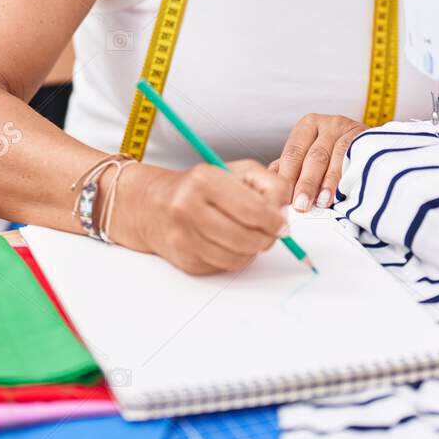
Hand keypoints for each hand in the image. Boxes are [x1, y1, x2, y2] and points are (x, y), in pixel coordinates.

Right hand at [128, 161, 289, 275]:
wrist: (153, 204)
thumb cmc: (199, 186)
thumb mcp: (235, 171)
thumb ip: (268, 184)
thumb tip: (285, 214)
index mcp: (205, 180)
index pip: (253, 209)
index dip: (274, 220)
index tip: (281, 223)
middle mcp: (189, 207)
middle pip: (247, 237)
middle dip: (267, 238)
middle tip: (272, 233)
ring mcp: (184, 236)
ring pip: (238, 257)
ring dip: (253, 250)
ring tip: (251, 236)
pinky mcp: (185, 259)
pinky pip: (225, 266)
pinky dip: (236, 258)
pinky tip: (231, 243)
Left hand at [274, 113, 366, 211]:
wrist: (374, 148)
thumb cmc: (335, 155)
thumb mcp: (310, 156)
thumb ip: (291, 168)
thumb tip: (270, 184)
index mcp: (307, 126)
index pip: (293, 152)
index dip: (287, 177)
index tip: (282, 199)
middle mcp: (327, 123)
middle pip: (313, 156)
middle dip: (306, 183)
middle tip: (300, 205)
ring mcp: (348, 128)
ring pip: (333, 157)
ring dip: (326, 183)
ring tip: (321, 203)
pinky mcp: (365, 137)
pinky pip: (353, 158)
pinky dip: (345, 177)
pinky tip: (341, 192)